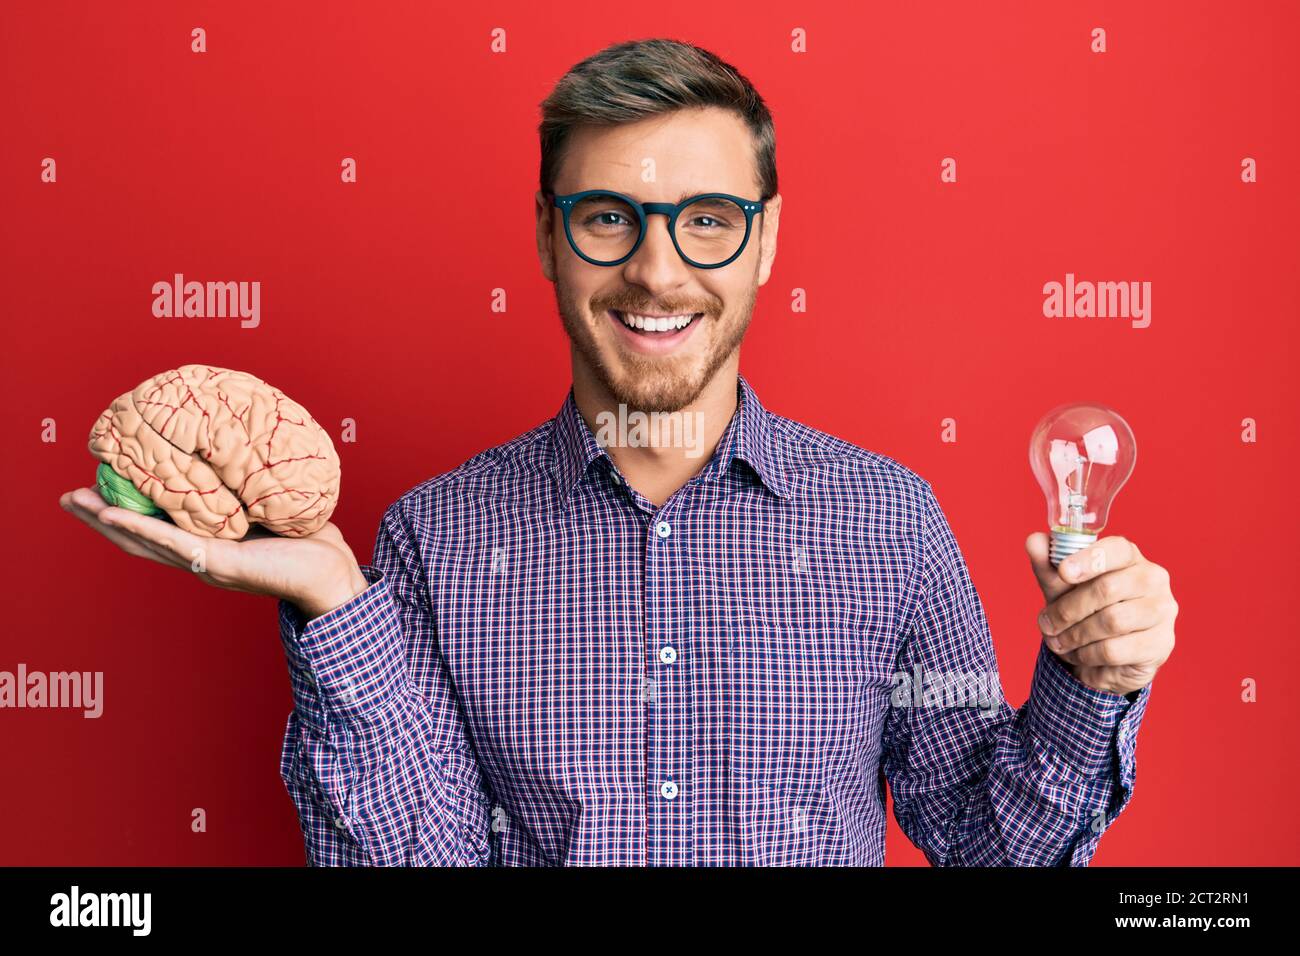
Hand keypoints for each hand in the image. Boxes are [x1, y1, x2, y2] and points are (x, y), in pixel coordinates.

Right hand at [59, 487, 369, 619]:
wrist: (334, 573)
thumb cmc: (310, 543)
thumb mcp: (272, 510)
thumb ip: (252, 492)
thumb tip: (247, 456)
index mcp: (208, 546)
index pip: (156, 529)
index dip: (124, 513)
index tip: (96, 490)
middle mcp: (199, 558)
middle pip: (137, 538)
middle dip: (99, 518)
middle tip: (67, 496)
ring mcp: (205, 564)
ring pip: (144, 541)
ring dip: (107, 522)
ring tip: (76, 502)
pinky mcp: (218, 565)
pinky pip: (173, 543)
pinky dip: (141, 529)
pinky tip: (114, 515)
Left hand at [1025, 532, 1176, 696]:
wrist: (1107, 657)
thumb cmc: (1085, 610)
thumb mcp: (1061, 587)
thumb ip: (1048, 565)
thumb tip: (1034, 541)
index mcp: (1129, 557)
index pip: (1117, 549)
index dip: (1089, 559)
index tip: (1063, 572)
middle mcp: (1153, 578)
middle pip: (1107, 589)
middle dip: (1067, 610)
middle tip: (1045, 624)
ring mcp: (1162, 611)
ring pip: (1112, 621)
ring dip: (1075, 635)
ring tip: (1058, 642)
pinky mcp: (1161, 643)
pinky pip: (1115, 650)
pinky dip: (1088, 654)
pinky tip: (1079, 655)